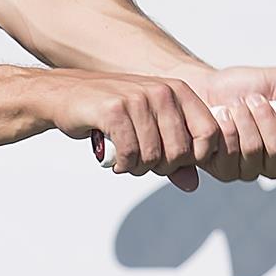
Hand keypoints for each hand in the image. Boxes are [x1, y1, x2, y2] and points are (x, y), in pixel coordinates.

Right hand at [53, 73, 223, 192]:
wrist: (65, 94)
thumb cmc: (111, 112)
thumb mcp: (148, 128)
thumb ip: (172, 155)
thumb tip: (192, 184)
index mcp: (177, 91)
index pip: (209, 133)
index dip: (196, 158)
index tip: (173, 164)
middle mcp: (161, 91)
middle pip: (180, 152)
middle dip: (161, 168)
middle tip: (142, 164)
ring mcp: (137, 99)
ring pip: (153, 156)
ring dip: (138, 169)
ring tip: (126, 162)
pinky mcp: (114, 110)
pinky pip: (129, 153)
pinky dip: (122, 165)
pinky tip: (115, 161)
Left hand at [182, 64, 275, 180]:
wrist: (205, 87)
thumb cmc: (241, 87)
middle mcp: (271, 160)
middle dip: (264, 119)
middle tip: (253, 99)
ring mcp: (248, 168)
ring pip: (253, 152)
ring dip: (244, 122)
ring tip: (235, 105)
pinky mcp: (224, 170)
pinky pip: (229, 158)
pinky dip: (226, 131)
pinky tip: (222, 117)